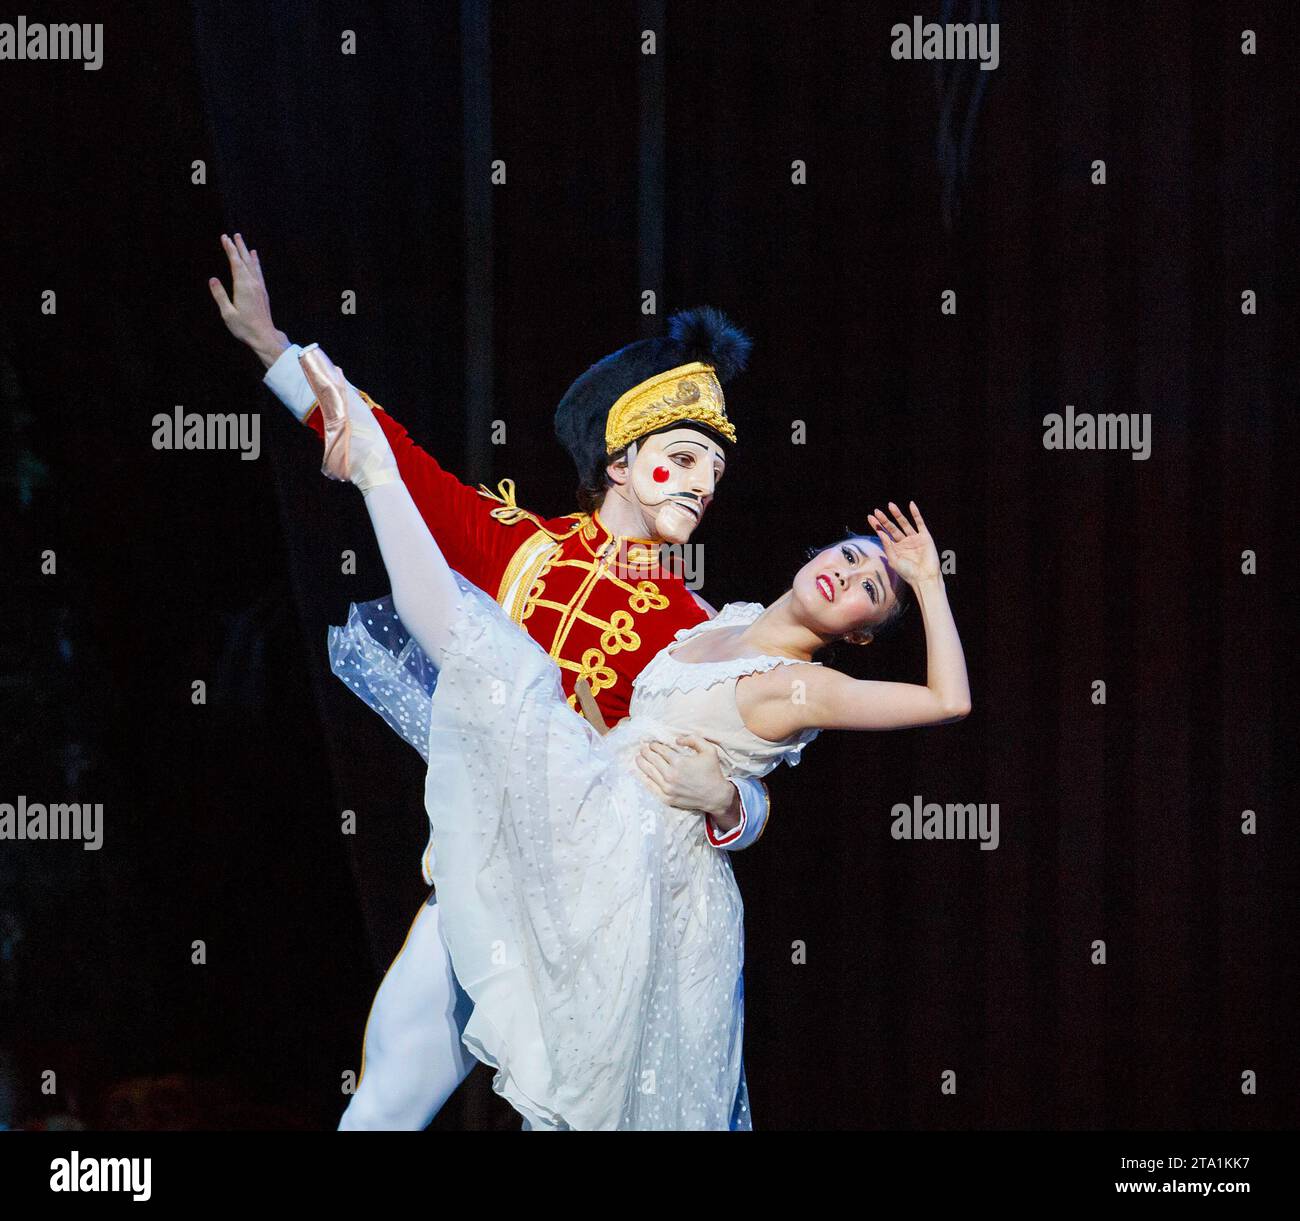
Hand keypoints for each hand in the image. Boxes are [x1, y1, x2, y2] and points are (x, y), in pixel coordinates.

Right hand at [208, 233, 288, 367]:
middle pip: (245, 260)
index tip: (225, 238)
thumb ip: (220, 295)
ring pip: (253, 265)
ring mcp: (260, 287)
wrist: (264, 336)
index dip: (230, 249)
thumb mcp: (228, 313)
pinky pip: (259, 272)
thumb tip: (213, 279)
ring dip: (247, 252)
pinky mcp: (263, 292)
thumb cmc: (245, 327)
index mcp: (243, 286)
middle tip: (233, 235)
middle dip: (238, 247)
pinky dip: (256, 263)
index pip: (235, 262)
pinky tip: (255, 259)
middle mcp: (253, 283)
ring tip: (243, 242)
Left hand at [634, 734, 733, 818]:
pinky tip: (637, 773)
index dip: (654, 745)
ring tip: (638, 757)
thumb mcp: (708, 750)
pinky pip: (650, 787)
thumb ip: (693, 739)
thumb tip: (676, 740)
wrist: (716, 796)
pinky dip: (642, 779)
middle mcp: (671, 775)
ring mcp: (667, 788)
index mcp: (679, 762)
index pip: (661, 750)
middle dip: (646, 752)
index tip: (651, 743)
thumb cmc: (712, 772)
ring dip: (642, 763)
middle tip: (642, 747)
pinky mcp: (667, 798)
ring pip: (649, 772)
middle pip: (653, 760)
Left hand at [867, 501, 939, 585]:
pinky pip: (920, 523)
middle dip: (884, 520)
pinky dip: (916, 514)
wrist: (925, 578)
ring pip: (904, 523)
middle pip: (892, 528)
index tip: (870, 517)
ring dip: (897, 515)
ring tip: (890, 505)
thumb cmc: (908, 573)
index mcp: (895, 548)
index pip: (884, 534)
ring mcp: (914, 538)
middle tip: (877, 511)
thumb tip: (880, 533)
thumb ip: (887, 546)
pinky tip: (911, 505)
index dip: (877, 526)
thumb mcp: (894, 560)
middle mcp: (904, 542)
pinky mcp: (925, 537)